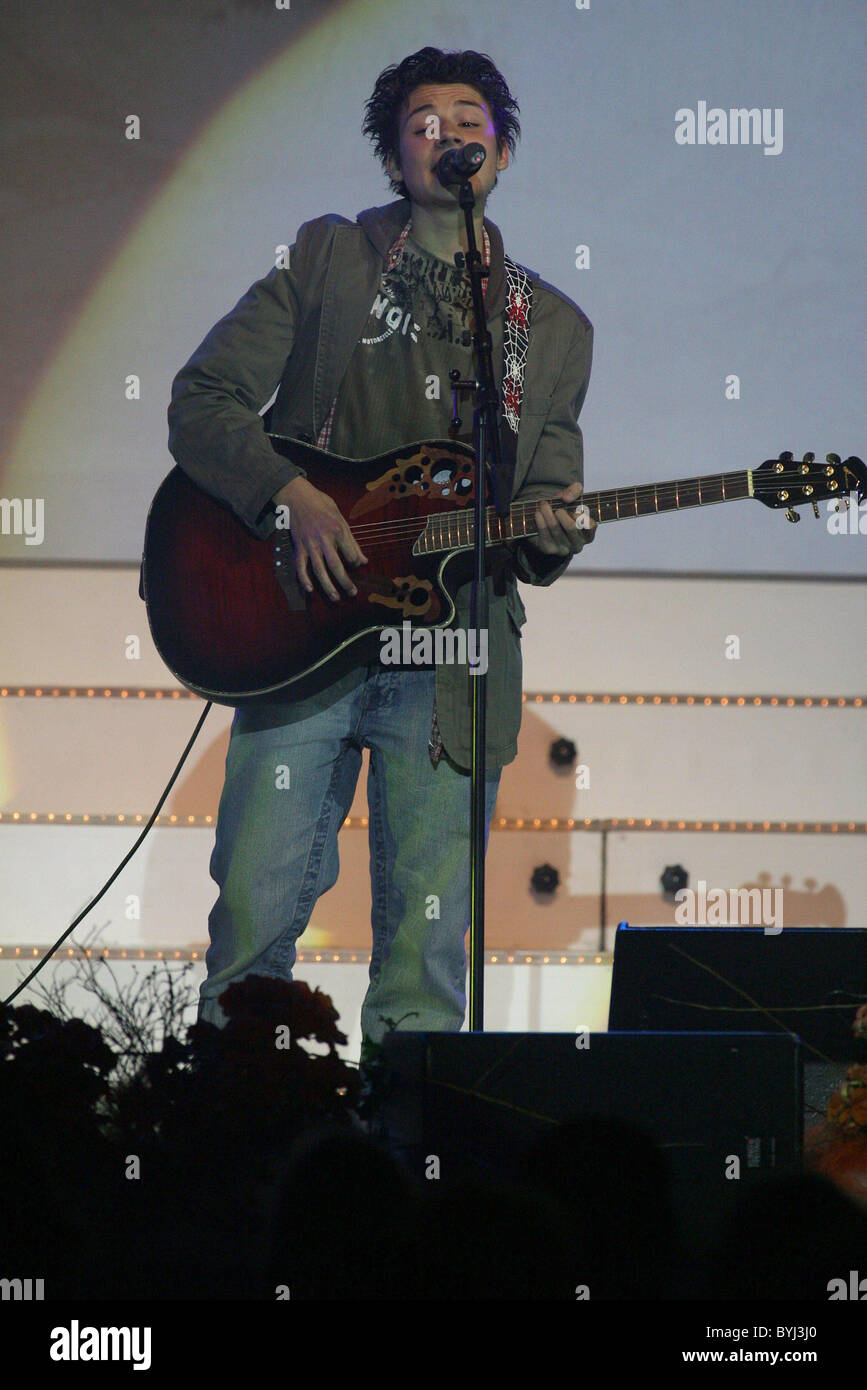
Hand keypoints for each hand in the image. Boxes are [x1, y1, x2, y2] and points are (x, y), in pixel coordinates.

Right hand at [272, 476, 367, 600]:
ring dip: (327, 586)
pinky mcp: (299, 547)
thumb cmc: (322, 505)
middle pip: (336, 566)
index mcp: (337, 530)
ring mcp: (309, 544)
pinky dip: (304, 579)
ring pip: (319, 570)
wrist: (297, 496)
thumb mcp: (341, 518)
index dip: (355, 562)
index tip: (356, 565)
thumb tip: (364, 560)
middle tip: (353, 593)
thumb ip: (352, 541)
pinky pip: (301, 566)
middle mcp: (324, 539)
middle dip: (345, 582)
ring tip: (335, 598)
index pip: (350, 554)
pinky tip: (310, 590)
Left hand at [527, 480, 596, 555]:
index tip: (574, 510)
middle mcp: (578, 543)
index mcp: (588, 532)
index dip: (582, 518)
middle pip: (572, 528)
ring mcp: (564, 549)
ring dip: (548, 515)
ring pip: (556, 531)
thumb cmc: (564, 508)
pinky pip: (545, 536)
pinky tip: (538, 514)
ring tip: (543, 505)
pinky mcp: (549, 549)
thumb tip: (567, 498)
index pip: (590, 526)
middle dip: (563, 516)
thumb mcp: (572, 496)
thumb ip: (574, 490)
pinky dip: (541, 523)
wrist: (546, 520)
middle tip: (557, 508)